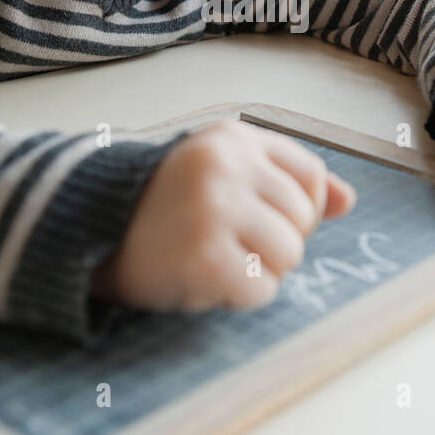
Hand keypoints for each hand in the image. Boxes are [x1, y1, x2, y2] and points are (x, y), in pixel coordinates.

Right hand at [91, 118, 355, 311]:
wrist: (86, 230)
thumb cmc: (162, 203)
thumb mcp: (222, 171)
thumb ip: (285, 179)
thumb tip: (347, 201)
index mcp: (232, 138)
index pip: (310, 177)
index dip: (297, 209)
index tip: (259, 218)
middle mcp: (225, 166)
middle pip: (302, 221)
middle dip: (274, 242)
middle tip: (224, 241)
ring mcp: (214, 210)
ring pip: (288, 256)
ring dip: (258, 270)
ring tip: (213, 258)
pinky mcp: (204, 258)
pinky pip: (261, 290)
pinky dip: (238, 296)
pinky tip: (203, 279)